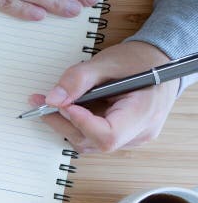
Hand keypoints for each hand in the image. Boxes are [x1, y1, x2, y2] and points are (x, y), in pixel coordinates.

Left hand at [29, 41, 179, 152]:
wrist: (160, 62)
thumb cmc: (139, 60)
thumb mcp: (108, 62)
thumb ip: (78, 79)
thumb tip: (53, 99)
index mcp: (143, 113)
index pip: (107, 135)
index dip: (81, 122)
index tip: (63, 104)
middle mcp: (139, 132)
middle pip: (93, 141)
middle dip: (64, 123)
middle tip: (42, 103)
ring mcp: (131, 137)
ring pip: (89, 142)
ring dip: (65, 124)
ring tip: (49, 103)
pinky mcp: (122, 136)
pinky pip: (92, 137)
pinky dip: (75, 124)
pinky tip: (65, 108)